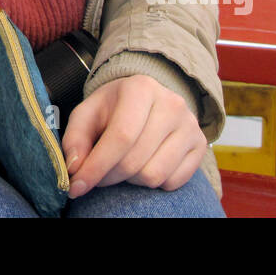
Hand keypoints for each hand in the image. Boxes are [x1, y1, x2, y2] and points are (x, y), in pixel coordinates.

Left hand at [60, 75, 205, 195]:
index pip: (121, 136)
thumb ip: (75, 139)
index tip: (77, 186)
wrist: (147, 100)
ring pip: (154, 175)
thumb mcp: (88, 113)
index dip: (97, 166)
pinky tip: (145, 164)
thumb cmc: (113, 108)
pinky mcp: (200, 146)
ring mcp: (190, 125)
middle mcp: (172, 104)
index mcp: (141, 88)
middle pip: (135, 160)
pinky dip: (154, 183)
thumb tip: (76, 168)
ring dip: (131, 180)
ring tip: (123, 164)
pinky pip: (173, 182)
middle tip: (98, 174)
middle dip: (109, 176)